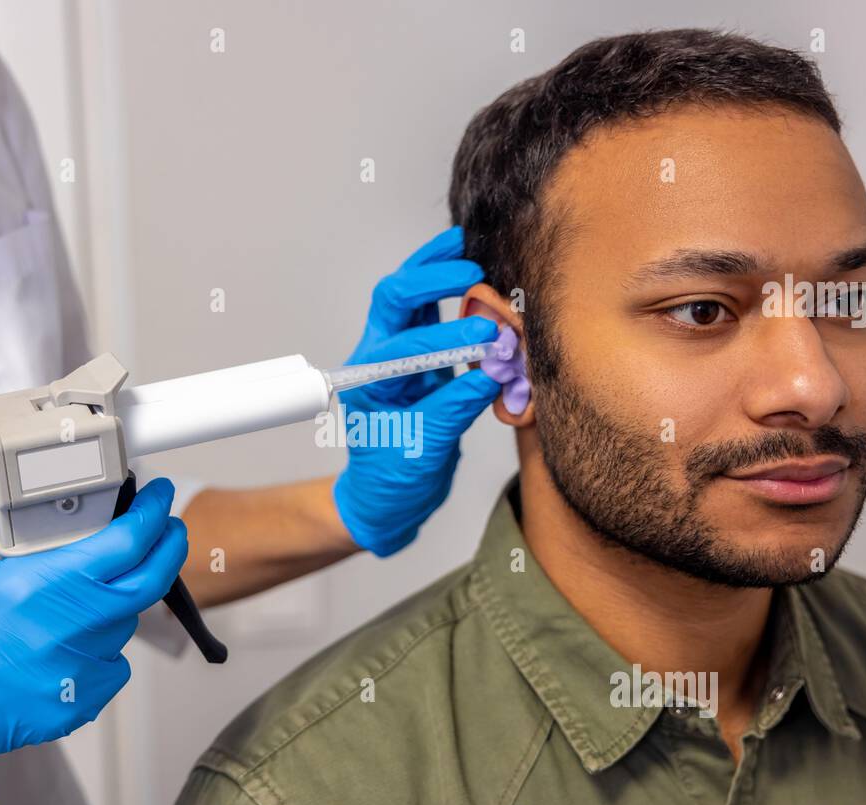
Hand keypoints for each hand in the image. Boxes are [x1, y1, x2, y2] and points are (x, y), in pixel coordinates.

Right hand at [0, 478, 187, 804]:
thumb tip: (22, 521)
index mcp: (46, 585)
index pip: (128, 542)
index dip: (153, 515)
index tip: (159, 500)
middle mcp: (71, 629)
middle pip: (149, 583)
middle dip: (165, 550)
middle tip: (164, 532)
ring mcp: (77, 672)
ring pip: (124, 628)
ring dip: (112, 607)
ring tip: (72, 604)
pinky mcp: (74, 706)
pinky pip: (107, 669)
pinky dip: (95, 652)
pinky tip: (60, 647)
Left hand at [333, 226, 499, 555]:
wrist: (386, 500)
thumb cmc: (394, 482)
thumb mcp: (425, 451)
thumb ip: (456, 408)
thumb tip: (496, 369)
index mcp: (369, 383)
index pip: (403, 346)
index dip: (446, 338)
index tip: (486, 339)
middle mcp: (377, 358)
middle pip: (393, 300)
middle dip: (428, 279)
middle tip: (471, 271)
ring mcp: (396, 353)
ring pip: (406, 296)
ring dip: (433, 268)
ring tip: (465, 244)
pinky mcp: (417, 355)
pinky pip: (427, 311)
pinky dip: (446, 287)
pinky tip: (470, 267)